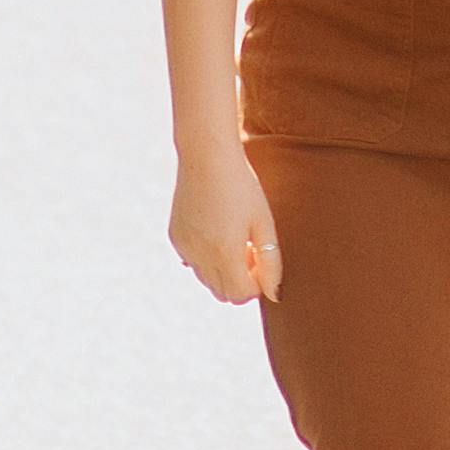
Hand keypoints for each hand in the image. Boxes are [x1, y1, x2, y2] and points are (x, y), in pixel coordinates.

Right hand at [170, 146, 282, 302]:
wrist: (206, 154)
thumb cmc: (242, 186)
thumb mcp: (264, 221)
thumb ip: (271, 261)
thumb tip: (274, 294)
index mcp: (225, 252)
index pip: (241, 295)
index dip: (256, 284)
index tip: (261, 259)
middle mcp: (200, 255)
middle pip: (223, 293)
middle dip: (240, 280)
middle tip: (249, 249)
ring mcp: (184, 246)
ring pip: (206, 280)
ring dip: (223, 270)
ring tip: (234, 237)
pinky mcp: (175, 236)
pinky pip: (193, 262)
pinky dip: (206, 257)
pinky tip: (216, 228)